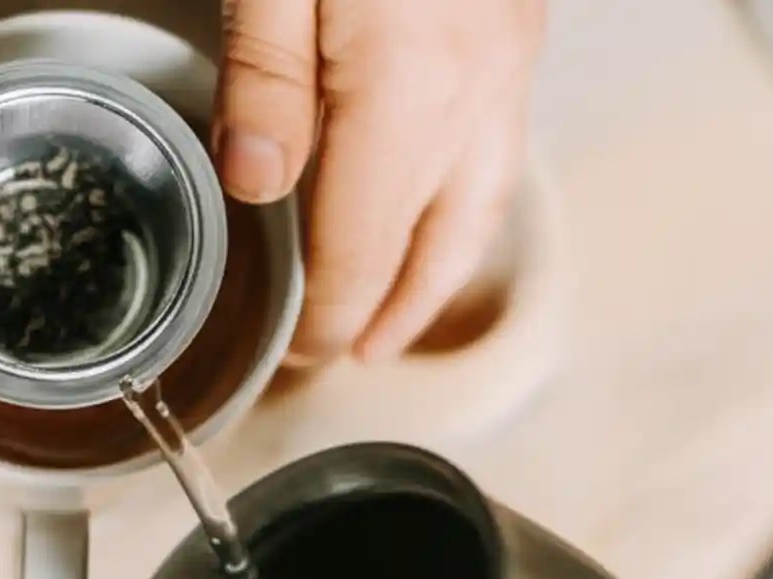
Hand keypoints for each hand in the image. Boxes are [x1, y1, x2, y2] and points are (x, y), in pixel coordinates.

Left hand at [214, 0, 543, 362]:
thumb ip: (265, 74)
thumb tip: (256, 184)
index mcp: (406, 78)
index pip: (365, 243)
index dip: (333, 311)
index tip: (300, 348)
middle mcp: (477, 77)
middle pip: (439, 239)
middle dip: (394, 310)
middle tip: (354, 352)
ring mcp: (509, 49)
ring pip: (486, 196)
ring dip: (444, 266)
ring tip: (405, 308)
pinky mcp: (515, 21)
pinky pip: (501, 143)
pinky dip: (468, 199)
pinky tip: (437, 204)